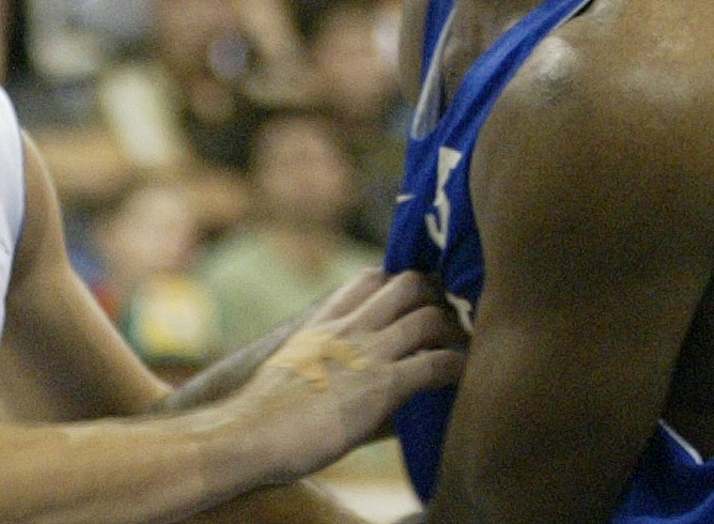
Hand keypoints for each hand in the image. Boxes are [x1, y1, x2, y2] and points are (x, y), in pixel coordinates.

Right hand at [232, 270, 464, 481]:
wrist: (249, 434)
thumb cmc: (266, 417)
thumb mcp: (296, 375)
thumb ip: (330, 368)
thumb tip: (351, 378)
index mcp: (324, 323)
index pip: (370, 279)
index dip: (401, 282)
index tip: (419, 300)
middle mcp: (348, 329)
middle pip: (407, 283)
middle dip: (436, 296)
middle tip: (449, 320)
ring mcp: (367, 353)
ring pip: (429, 317)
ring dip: (454, 332)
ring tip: (464, 349)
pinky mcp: (383, 385)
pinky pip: (437, 363)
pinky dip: (458, 367)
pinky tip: (463, 377)